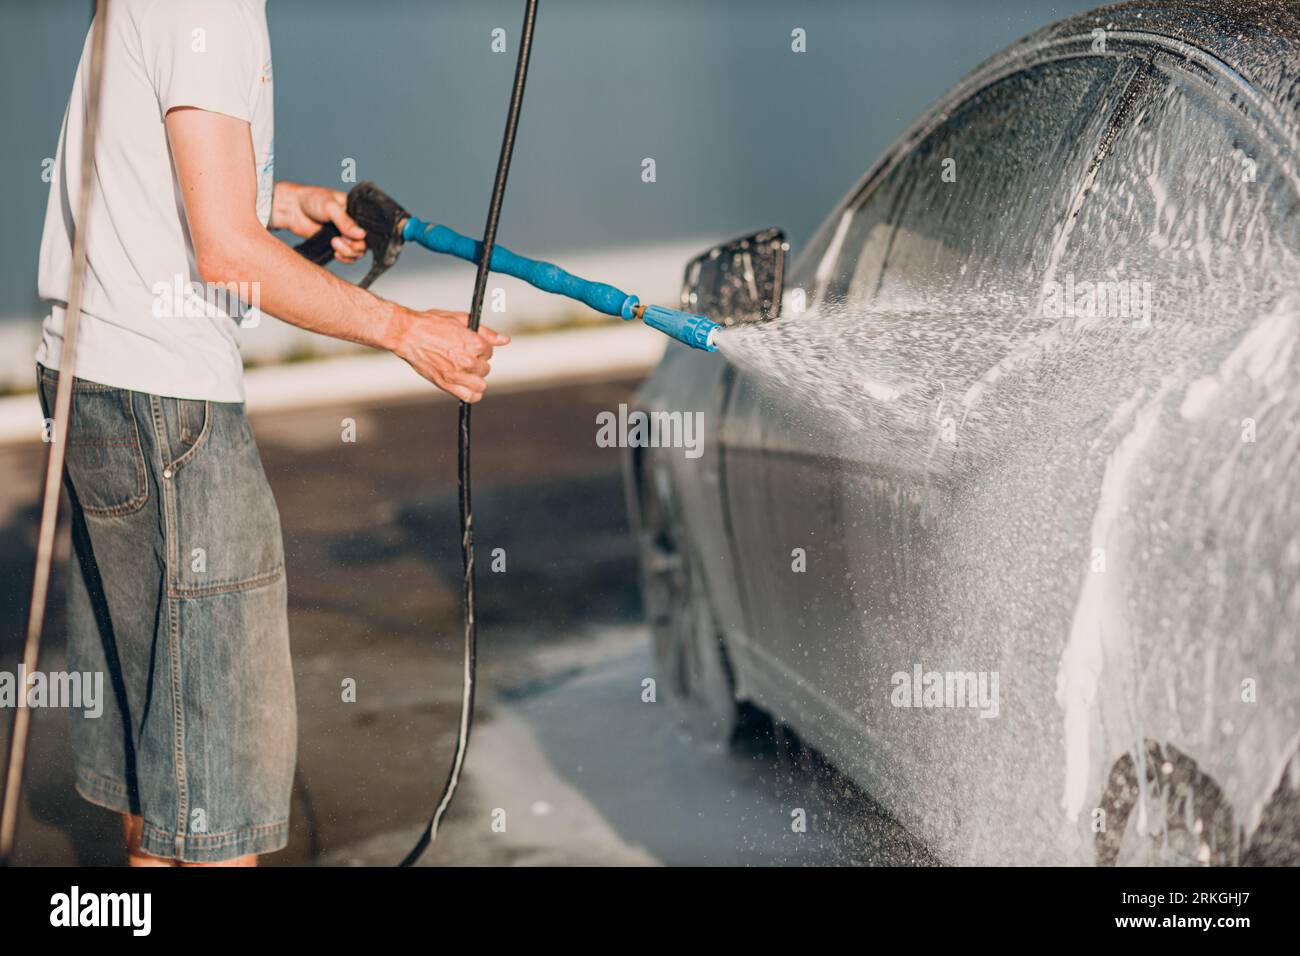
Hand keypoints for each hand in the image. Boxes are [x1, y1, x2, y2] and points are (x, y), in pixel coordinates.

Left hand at [271, 182, 366, 261]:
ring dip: (347, 252)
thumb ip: (345, 221)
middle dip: (353, 246)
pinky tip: (336, 252)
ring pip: (357, 252)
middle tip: (338, 240)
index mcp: (356, 210)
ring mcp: (345, 235)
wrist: (292, 209)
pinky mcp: (336, 244)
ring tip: (334, 243)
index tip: (352, 236)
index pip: (369, 228)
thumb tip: (361, 234)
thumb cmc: (311, 200)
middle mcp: (353, 224)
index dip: (363, 236)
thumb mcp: (330, 207)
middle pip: (364, 243)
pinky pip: (347, 257)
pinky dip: (344, 258)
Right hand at [388, 307, 510, 402]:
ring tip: (465, 372)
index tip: (470, 346)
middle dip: (477, 363)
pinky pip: (469, 397)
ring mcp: (457, 374)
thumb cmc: (431, 323)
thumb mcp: (460, 320)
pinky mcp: (446, 384)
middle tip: (464, 357)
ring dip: (475, 379)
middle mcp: (468, 360)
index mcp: (474, 343)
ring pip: (480, 385)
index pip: (489, 352)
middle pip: (485, 369)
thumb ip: (486, 332)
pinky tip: (468, 388)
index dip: (480, 349)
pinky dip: (472, 395)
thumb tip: (505, 340)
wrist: (407, 334)